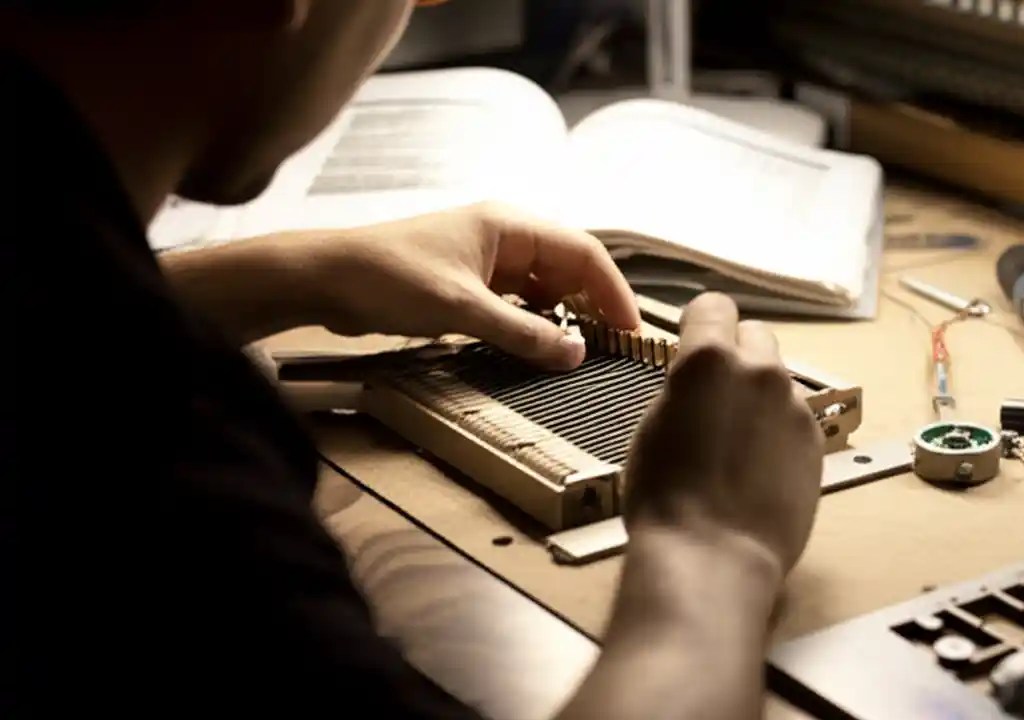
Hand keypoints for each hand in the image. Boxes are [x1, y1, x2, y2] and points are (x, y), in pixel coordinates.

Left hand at [313, 202, 640, 369]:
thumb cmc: (388, 278)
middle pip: (568, 267)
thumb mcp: (462, 310)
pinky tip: (538, 344)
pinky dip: (534, 321)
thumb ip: (523, 332)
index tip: (630, 331)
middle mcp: (504, 236)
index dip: (612, 291)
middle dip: (593, 304)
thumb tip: (575, 354)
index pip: (583, 252)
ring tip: (580, 352)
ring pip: (544, 286)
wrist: (324, 279)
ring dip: (564, 315)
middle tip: (612, 348)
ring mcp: (486, 259)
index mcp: (509, 224)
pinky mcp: (468, 282)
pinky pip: (518, 300)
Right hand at [622, 293, 823, 579]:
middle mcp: (760, 372)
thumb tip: (696, 382)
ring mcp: (794, 407)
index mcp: (709, 359)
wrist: (712, 556)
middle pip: (755, 336)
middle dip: (736, 356)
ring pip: (777, 382)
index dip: (701, 324)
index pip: (714, 307)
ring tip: (733, 446)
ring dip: (758, 399)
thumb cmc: (666, 500)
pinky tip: (755, 469)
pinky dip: (777, 433)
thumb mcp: (652, 426)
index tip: (694, 342)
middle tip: (714, 397)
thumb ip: (682, 388)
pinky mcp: (814, 442)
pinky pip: (793, 419)